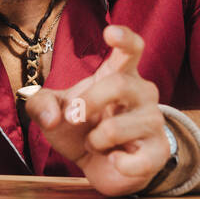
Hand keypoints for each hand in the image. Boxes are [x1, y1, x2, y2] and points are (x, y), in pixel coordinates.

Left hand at [24, 25, 172, 195]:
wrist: (101, 165)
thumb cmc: (81, 129)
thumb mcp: (53, 113)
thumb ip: (40, 105)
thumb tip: (52, 118)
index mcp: (120, 74)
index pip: (132, 48)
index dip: (124, 38)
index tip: (109, 33)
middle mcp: (142, 92)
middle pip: (118, 84)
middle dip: (87, 103)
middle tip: (72, 118)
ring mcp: (153, 121)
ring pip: (119, 127)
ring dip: (96, 140)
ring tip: (95, 144)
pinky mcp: (158, 151)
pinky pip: (139, 161)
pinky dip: (119, 164)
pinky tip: (114, 161)